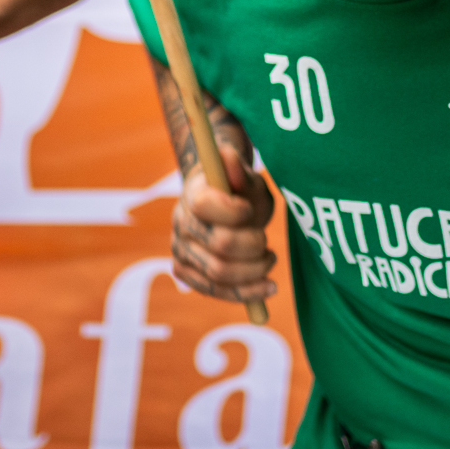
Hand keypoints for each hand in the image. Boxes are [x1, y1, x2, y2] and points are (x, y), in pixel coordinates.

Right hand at [169, 141, 276, 303]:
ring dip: (254, 272)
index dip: (235, 212)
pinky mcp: (185, 271)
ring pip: (219, 274)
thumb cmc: (241, 191)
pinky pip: (214, 291)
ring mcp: (180, 248)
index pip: (205, 205)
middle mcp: (181, 221)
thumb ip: (240, 171)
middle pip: (220, 245)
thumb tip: (228, 155)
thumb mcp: (249, 179)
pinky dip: (245, 293)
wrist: (224, 207)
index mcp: (193, 193)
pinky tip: (266, 287)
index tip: (250, 211)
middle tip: (267, 244)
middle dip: (254, 247)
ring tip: (269, 260)